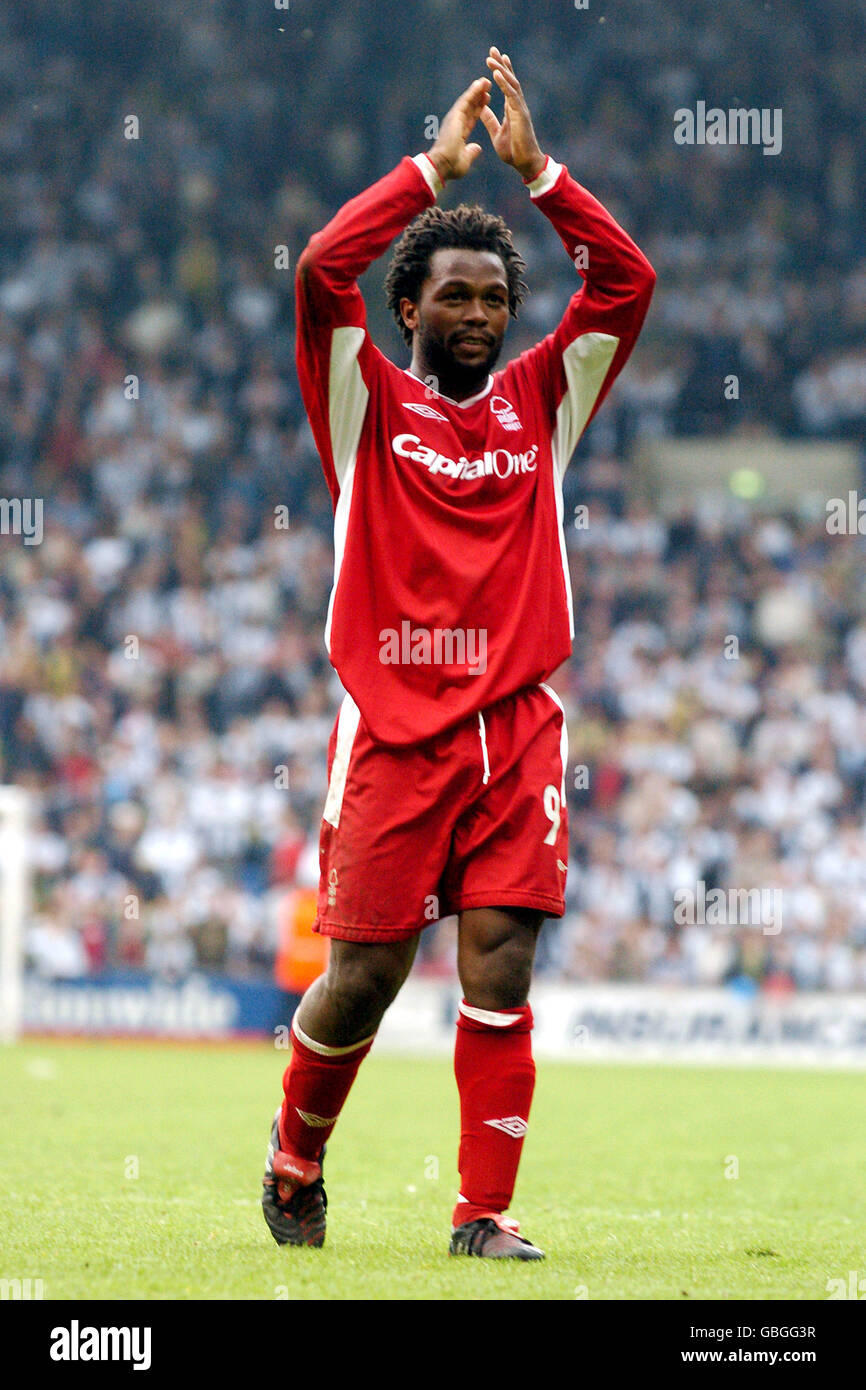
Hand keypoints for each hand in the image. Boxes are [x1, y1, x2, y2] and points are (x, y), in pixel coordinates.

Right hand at [428, 77, 491, 181]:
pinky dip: (473, 92)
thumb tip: (477, 148)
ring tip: (486, 80)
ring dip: (477, 90)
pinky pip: (465, 101)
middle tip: (487, 85)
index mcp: (458, 134)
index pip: (471, 118)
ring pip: (468, 101)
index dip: (479, 109)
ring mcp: (454, 119)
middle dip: (479, 96)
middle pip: (470, 107)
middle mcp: (455, 124)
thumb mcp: (465, 160)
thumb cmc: (451, 167)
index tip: (486, 99)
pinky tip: (480, 83)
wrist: (442, 165)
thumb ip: (471, 153)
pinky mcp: (454, 116)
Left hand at [479, 47, 545, 180]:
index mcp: (511, 109)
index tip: (493, 59)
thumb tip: (481, 109)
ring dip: (501, 70)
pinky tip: (497, 75)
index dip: (500, 72)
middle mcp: (517, 105)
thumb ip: (490, 120)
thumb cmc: (513, 152)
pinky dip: (504, 84)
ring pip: (511, 84)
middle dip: (501, 64)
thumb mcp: (496, 133)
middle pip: (509, 80)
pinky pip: (512, 96)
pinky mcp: (520, 115)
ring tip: (491, 58)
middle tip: (492, 50)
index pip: (506, 86)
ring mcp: (520, 109)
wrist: (524, 164)